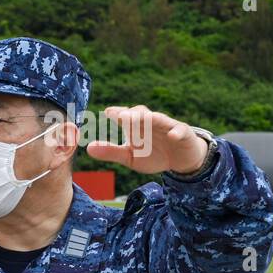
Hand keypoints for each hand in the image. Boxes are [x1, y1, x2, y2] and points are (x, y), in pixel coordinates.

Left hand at [86, 106, 209, 175]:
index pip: (125, 116)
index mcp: (135, 126)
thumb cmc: (153, 155)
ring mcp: (167, 127)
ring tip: (143, 119)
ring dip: (151, 119)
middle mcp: (150, 123)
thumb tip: (88, 148)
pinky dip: (176, 132)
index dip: (117, 113)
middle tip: (121, 116)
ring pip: (159, 119)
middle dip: (132, 114)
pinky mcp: (183, 134)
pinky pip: (180, 131)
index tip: (108, 112)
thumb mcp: (130, 157)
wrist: (180, 160)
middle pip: (141, 114)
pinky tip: (172, 135)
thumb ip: (111, 152)